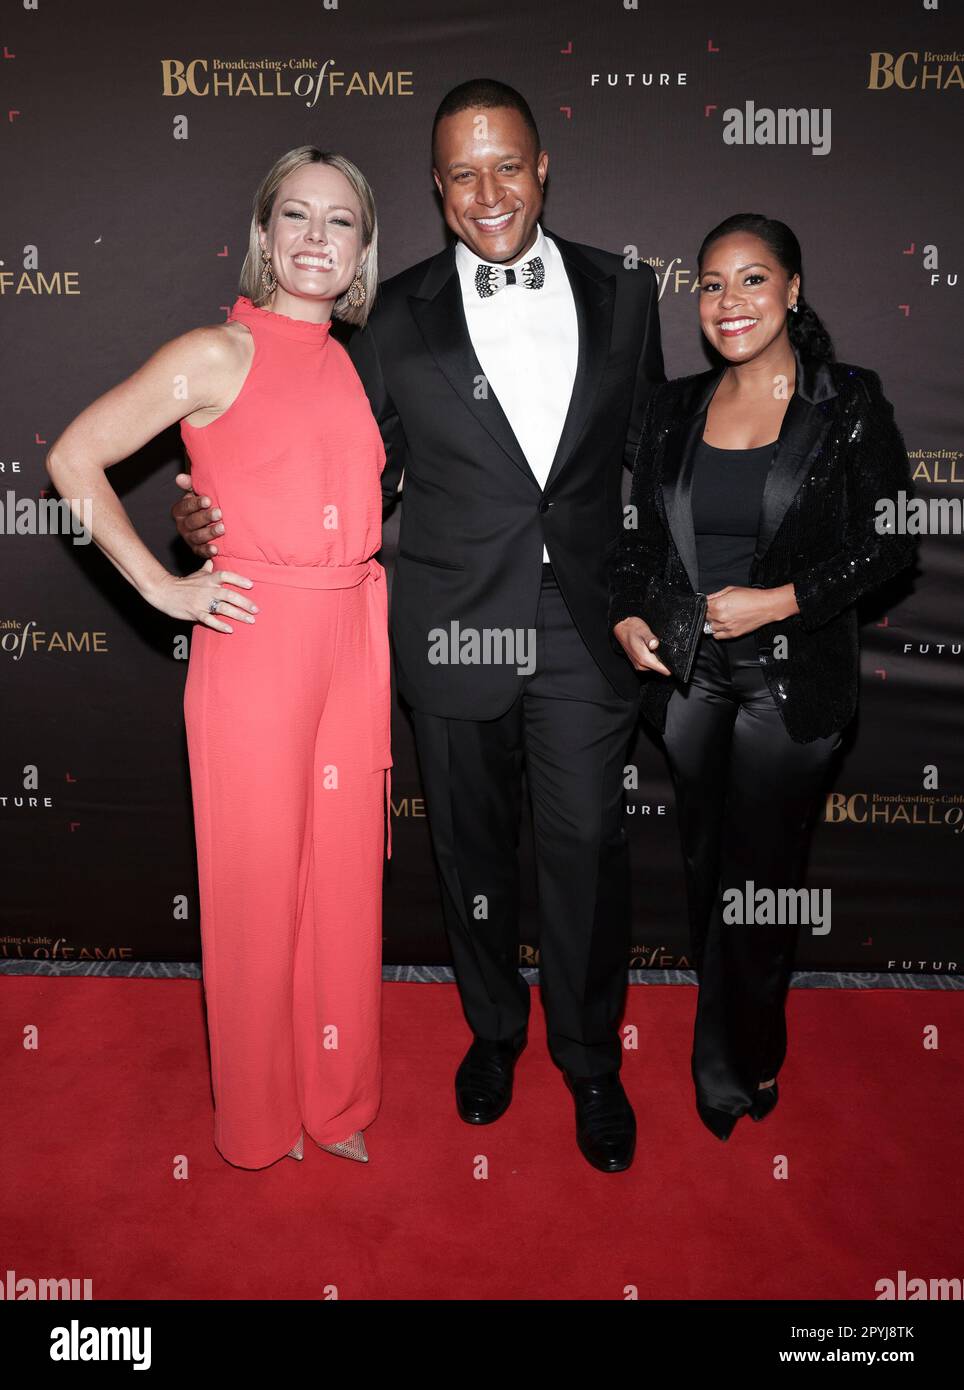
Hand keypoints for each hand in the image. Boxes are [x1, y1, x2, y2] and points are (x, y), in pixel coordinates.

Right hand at [143, 559, 257, 633]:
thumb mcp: (197, 574)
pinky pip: (209, 620)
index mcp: (209, 579)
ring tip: (250, 620)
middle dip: (245, 602)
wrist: (164, 591)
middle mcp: (207, 590)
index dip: (239, 579)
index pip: (226, 576)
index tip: (251, 585)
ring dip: (238, 615)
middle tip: (256, 609)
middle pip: (229, 595)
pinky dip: (220, 625)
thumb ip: (208, 568)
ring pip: (223, 608)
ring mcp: (201, 602)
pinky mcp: (195, 613)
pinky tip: (230, 629)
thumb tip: (214, 558)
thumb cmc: (183, 583)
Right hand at [172, 471, 223, 558]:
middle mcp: (182, 525)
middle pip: (191, 522)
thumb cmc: (204, 504)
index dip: (196, 504)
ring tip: (222, 528)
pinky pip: (200, 551)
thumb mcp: (197, 493)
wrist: (212, 521)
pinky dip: (207, 551)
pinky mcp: (197, 549)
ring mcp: (189, 538)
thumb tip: (180, 477)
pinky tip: (216, 549)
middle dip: (205, 518)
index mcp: (180, 511)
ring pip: (196, 537)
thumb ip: (189, 485)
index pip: (185, 507)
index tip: (208, 500)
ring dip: (209, 532)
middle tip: (219, 513)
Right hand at [613, 615, 671, 675]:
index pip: (664, 670)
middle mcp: (641, 665)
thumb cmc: (632, 628)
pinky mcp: (638, 663)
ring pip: (656, 667)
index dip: (671, 666)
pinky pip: (651, 664)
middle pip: (661, 669)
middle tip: (664, 649)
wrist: (622, 628)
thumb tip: (655, 644)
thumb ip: (651, 639)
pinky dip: (654, 659)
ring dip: (658, 659)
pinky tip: (651, 649)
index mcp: (644, 659)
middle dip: (665, 661)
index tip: (675, 659)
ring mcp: (639, 665)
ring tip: (656, 648)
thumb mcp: (644, 631)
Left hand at [705, 584, 797, 638]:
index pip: (702, 607)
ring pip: (710, 627)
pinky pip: (717, 636)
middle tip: (717, 608)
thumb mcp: (730, 590)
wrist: (765, 607)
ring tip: (721, 617)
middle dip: (709, 612)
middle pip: (705, 617)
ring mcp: (726, 627)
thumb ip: (715, 595)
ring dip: (713, 622)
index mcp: (718, 605)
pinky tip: (723, 625)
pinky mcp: (732, 634)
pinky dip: (717, 631)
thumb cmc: (751, 597)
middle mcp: (720, 617)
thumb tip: (706, 598)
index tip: (709, 604)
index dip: (706, 604)